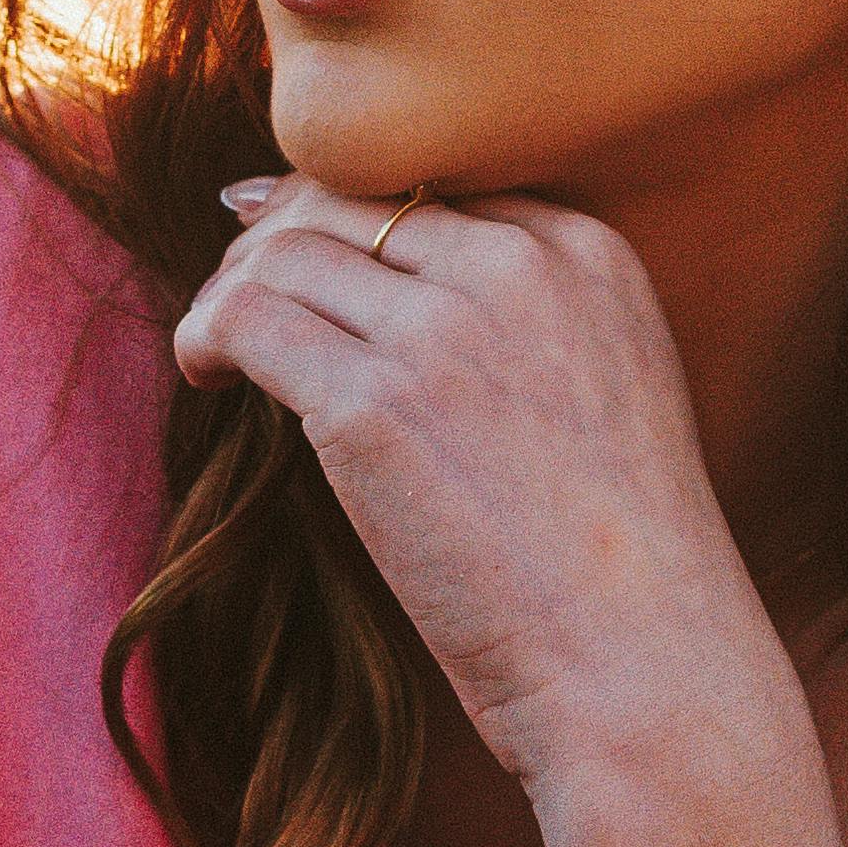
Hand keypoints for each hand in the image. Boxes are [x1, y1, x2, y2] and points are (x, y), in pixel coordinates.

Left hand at [165, 175, 799, 811]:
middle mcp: (517, 265)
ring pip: (282, 251)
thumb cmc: (621, 564)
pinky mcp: (373, 404)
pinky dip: (204, 337)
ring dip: (231, 293)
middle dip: (277, 242)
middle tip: (241, 302)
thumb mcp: (614, 390)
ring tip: (221, 354)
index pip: (431, 184)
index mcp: (587, 251)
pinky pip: (244, 320)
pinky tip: (206, 379)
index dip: (347, 214)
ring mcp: (442, 331)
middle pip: (347, 201)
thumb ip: (534, 321)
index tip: (301, 254)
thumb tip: (394, 287)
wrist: (643, 662)